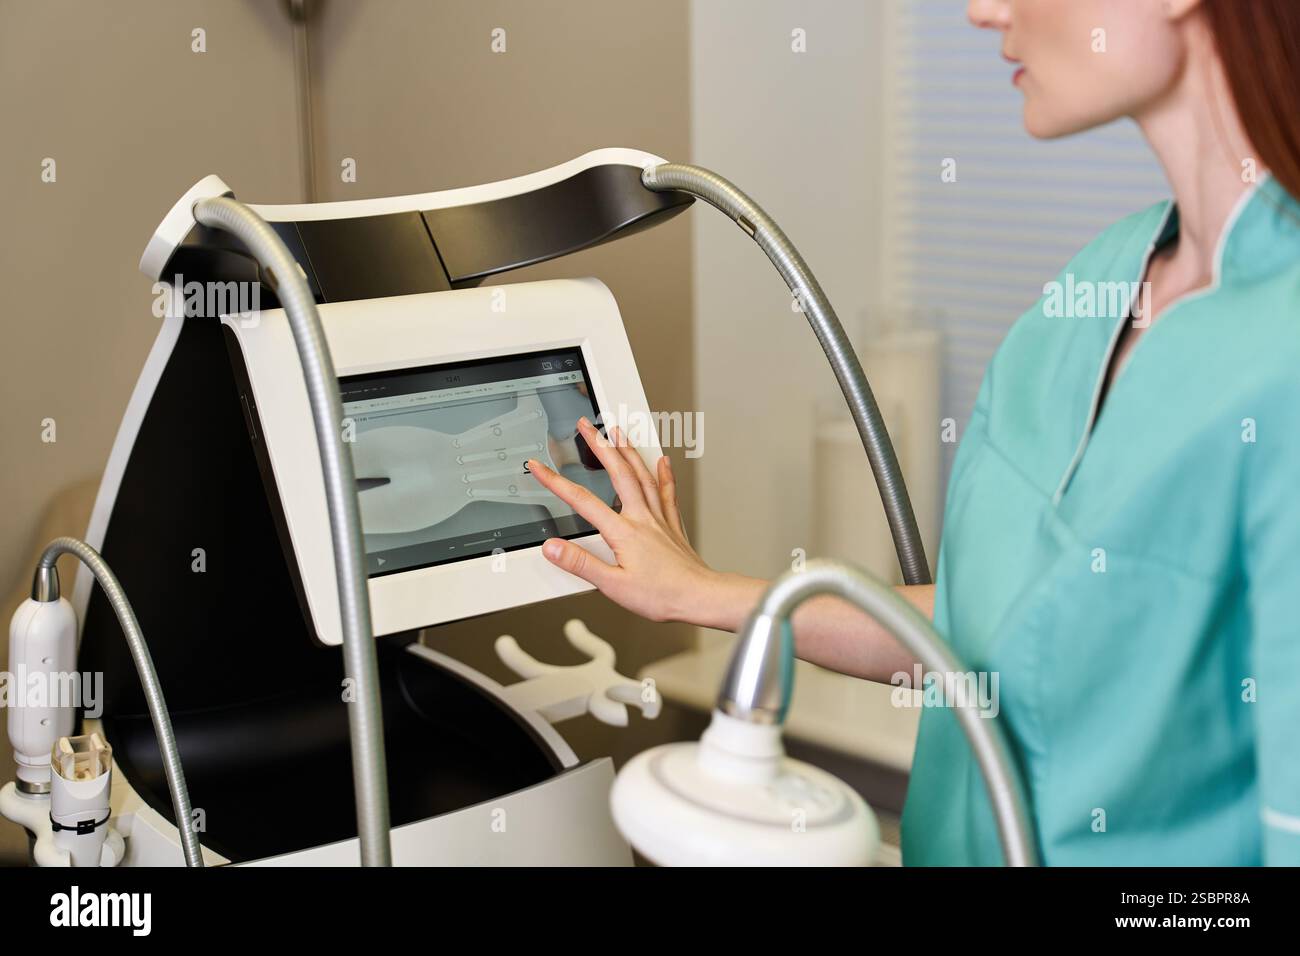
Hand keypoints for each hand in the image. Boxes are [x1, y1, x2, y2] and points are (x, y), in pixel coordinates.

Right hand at [527, 417, 742, 625]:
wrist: (699, 597)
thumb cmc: (661, 595)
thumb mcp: (612, 585)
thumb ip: (580, 563)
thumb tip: (553, 547)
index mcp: (623, 532)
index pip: (581, 501)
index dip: (555, 481)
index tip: (539, 466)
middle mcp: (642, 518)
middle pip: (617, 472)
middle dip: (599, 445)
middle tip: (586, 426)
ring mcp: (659, 518)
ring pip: (642, 475)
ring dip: (627, 450)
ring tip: (617, 432)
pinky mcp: (672, 525)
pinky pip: (666, 492)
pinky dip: (663, 473)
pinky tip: (663, 460)